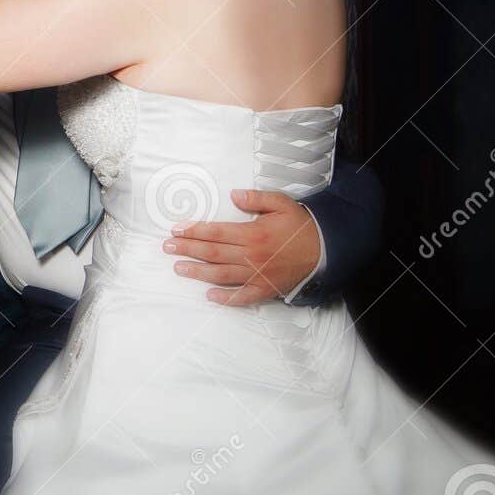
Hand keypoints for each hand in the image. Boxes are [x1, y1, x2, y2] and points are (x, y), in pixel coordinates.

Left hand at [162, 188, 322, 305]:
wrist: (327, 249)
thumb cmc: (301, 225)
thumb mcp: (281, 203)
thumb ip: (257, 199)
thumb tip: (234, 195)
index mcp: (253, 233)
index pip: (215, 232)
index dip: (193, 231)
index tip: (176, 230)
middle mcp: (252, 255)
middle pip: (212, 253)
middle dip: (187, 249)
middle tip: (167, 247)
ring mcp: (258, 274)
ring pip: (221, 275)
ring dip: (198, 272)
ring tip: (178, 267)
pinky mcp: (266, 289)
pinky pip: (243, 297)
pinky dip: (226, 298)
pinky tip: (210, 296)